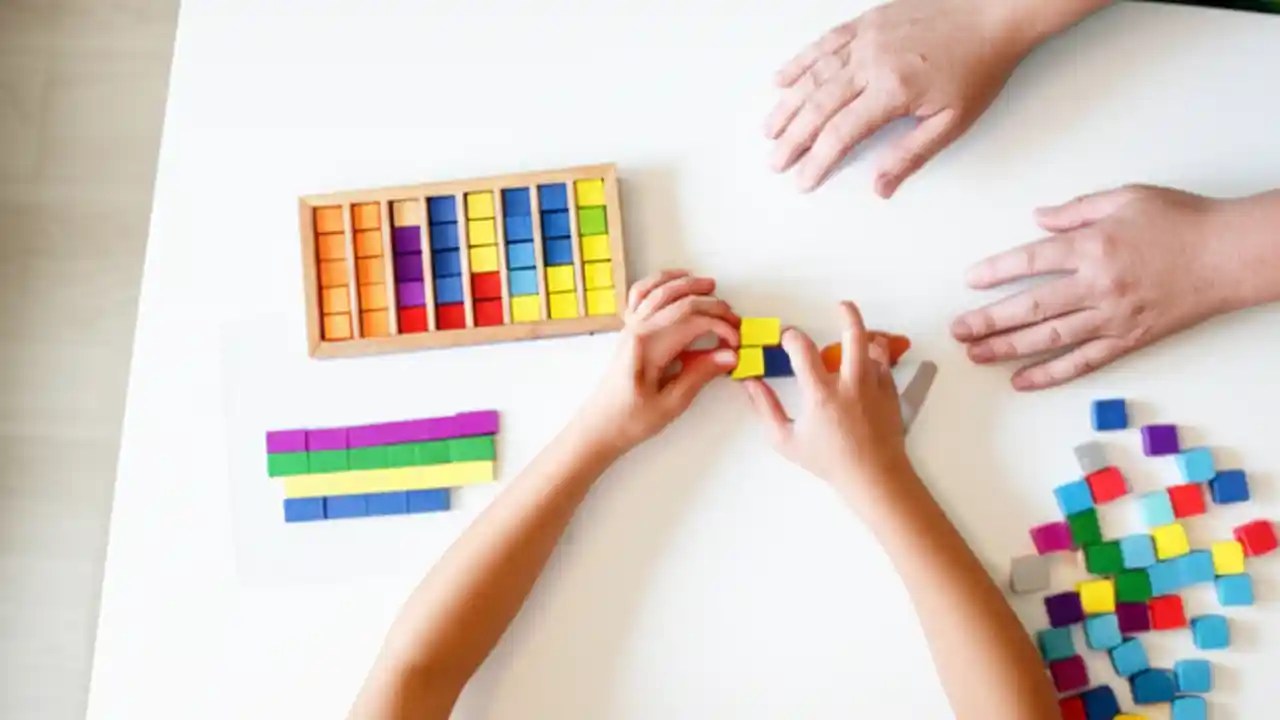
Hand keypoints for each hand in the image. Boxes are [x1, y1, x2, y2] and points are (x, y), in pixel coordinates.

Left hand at [576, 270, 738, 453]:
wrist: (598, 427)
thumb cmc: (630, 420)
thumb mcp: (671, 404)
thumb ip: (700, 375)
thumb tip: (728, 355)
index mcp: (647, 346)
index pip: (692, 321)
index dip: (720, 326)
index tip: (736, 343)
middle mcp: (637, 330)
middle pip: (680, 301)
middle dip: (712, 305)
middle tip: (734, 320)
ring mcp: (630, 327)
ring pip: (660, 291)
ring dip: (687, 284)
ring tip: (710, 286)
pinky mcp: (628, 331)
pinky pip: (640, 295)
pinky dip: (658, 282)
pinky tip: (675, 281)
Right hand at [741, 302, 913, 493]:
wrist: (874, 476)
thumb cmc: (829, 461)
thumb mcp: (786, 440)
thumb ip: (765, 408)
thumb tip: (750, 384)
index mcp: (821, 393)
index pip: (803, 348)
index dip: (792, 336)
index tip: (788, 337)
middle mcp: (850, 383)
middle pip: (853, 333)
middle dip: (847, 314)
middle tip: (841, 306)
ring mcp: (874, 386)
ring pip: (876, 346)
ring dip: (866, 339)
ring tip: (858, 340)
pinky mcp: (891, 393)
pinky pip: (885, 366)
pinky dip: (876, 361)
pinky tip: (867, 368)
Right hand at [765, 0, 1033, 194]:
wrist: (993, 11)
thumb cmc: (979, 64)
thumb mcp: (953, 121)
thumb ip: (911, 155)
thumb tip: (880, 187)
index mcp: (892, 90)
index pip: (841, 134)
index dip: (817, 161)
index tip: (803, 181)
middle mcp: (871, 62)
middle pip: (818, 107)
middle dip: (793, 139)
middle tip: (776, 162)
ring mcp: (865, 40)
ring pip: (813, 76)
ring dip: (787, 105)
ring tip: (770, 130)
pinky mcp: (866, 23)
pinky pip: (823, 44)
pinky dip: (799, 63)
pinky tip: (781, 80)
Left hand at [952, 185, 1234, 389]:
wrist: (1230, 255)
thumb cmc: (1182, 220)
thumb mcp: (1126, 198)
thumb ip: (1076, 210)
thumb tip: (1037, 219)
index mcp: (1093, 246)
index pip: (1031, 261)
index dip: (996, 271)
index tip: (970, 280)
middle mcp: (1098, 286)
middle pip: (1031, 307)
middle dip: (988, 320)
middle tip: (957, 330)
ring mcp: (1112, 317)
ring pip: (1049, 338)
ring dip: (1007, 349)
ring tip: (975, 355)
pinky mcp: (1128, 340)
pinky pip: (1082, 362)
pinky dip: (1050, 374)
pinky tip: (1021, 381)